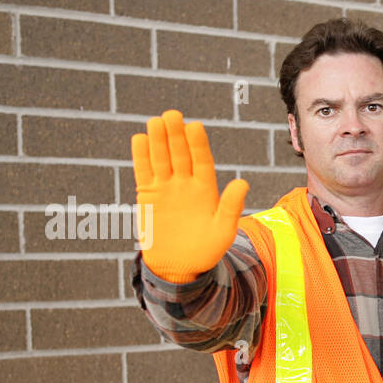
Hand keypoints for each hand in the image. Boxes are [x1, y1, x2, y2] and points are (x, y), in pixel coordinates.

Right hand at [130, 109, 248, 282]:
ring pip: (161, 158)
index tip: (194, 126)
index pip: (202, 161)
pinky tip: (140, 139)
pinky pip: (143, 171)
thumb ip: (230, 207)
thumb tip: (243, 182)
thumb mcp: (223, 231)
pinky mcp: (148, 194)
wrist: (179, 267)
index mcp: (206, 189)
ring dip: (158, 140)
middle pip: (180, 154)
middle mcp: (186, 183)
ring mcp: (166, 187)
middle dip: (176, 135)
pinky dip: (141, 156)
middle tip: (172, 115)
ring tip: (155, 121)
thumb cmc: (206, 251)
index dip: (198, 144)